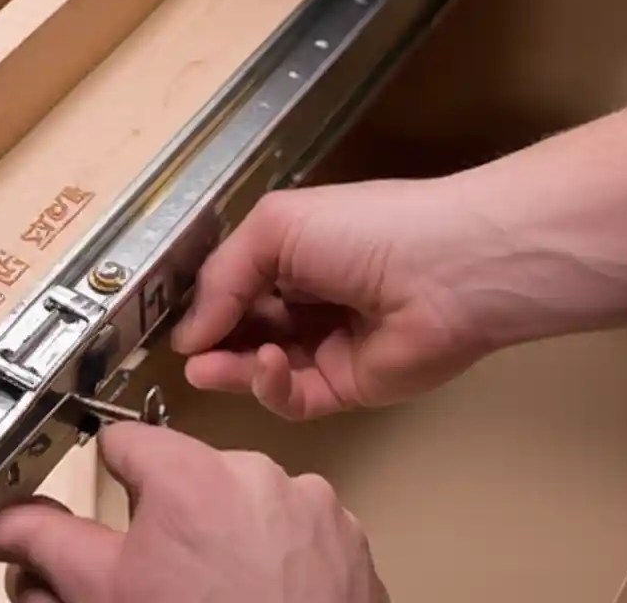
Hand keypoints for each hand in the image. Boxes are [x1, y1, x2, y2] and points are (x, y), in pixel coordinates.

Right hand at [0, 423, 383, 602]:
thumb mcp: (101, 594)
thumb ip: (45, 543)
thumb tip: (4, 522)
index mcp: (190, 473)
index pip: (125, 441)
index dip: (107, 480)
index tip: (108, 514)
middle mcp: (258, 473)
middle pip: (187, 474)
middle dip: (167, 519)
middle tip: (160, 579)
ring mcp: (311, 507)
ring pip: (245, 502)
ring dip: (226, 535)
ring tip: (217, 594)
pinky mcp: (348, 542)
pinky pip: (297, 530)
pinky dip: (278, 557)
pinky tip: (262, 598)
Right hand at [172, 178, 497, 419]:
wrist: (450, 269)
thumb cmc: (364, 230)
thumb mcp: (274, 229)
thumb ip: (221, 279)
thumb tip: (185, 337)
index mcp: (293, 253)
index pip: (235, 286)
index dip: (205, 305)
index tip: (176, 323)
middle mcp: (308, 299)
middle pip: (243, 330)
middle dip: (211, 341)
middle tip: (187, 353)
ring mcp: (327, 346)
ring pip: (262, 368)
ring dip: (231, 368)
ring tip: (204, 367)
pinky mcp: (347, 387)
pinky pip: (295, 397)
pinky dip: (270, 386)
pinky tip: (262, 365)